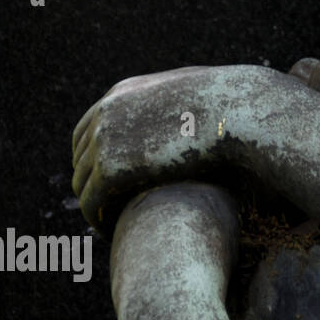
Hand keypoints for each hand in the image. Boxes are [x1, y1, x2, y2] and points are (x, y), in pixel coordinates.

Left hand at [71, 64, 274, 230]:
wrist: (239, 112)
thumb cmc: (230, 102)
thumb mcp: (196, 88)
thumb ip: (178, 97)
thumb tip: (193, 101)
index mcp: (121, 94)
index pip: (87, 131)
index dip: (95, 160)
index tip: (111, 183)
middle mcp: (105, 113)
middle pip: (80, 159)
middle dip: (93, 185)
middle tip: (113, 208)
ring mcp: (104, 140)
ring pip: (82, 184)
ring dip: (96, 206)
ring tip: (116, 224)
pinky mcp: (111, 170)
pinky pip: (92, 202)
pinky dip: (98, 219)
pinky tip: (115, 231)